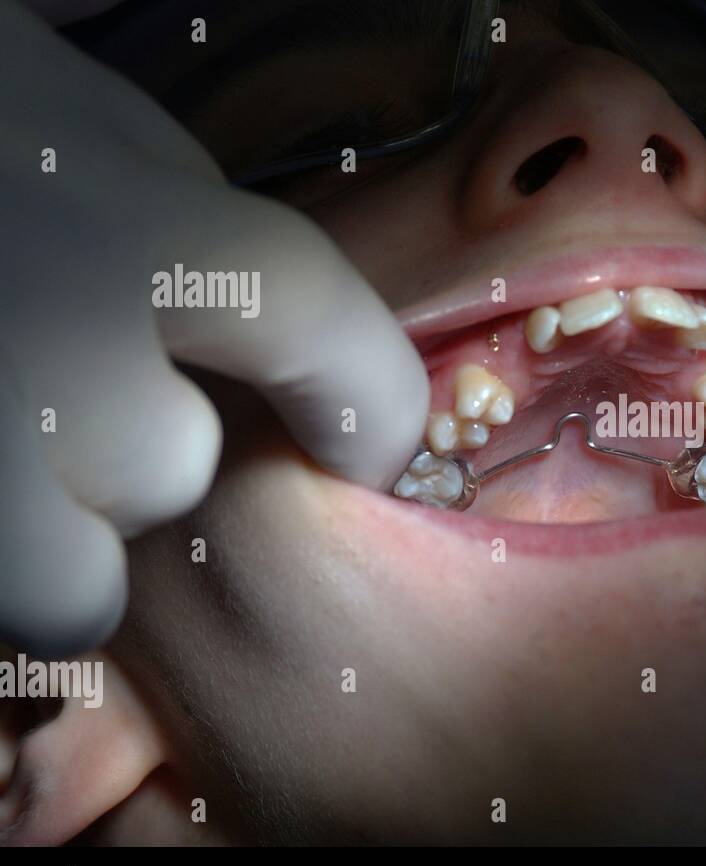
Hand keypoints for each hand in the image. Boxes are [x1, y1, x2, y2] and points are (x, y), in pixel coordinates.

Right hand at [0, 1, 427, 654]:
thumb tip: (290, 350)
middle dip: (137, 452)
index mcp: (133, 219)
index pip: (318, 327)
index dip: (365, 402)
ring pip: (67, 585)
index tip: (366, 442)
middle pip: (169, 471)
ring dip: (51, 539)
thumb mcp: (101, 137)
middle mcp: (48, 337)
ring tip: (7, 443)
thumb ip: (203, 243)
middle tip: (62, 385)